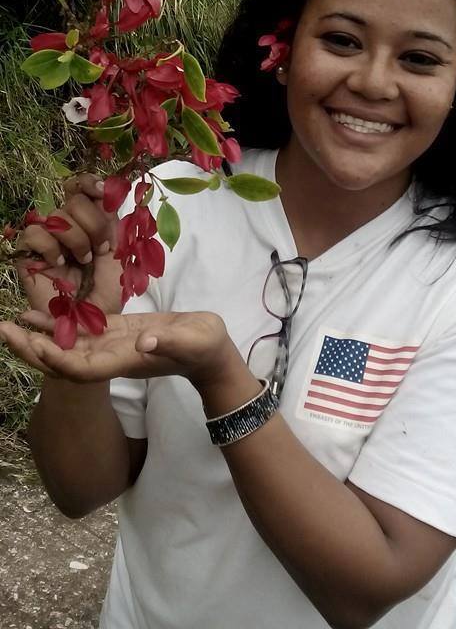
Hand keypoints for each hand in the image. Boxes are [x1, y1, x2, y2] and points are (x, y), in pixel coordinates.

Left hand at [0, 310, 235, 384]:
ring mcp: (110, 346)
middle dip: (33, 350)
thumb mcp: (193, 341)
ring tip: (11, 322)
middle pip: (63, 361)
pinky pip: (79, 331)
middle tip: (4, 331)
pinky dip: (58, 323)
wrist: (209, 350)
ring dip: (38, 337)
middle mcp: (110, 358)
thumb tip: (144, 343)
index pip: (82, 368)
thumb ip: (169, 343)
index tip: (36, 345)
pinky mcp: (114, 332)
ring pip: (66, 346)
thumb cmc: (204, 346)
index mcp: (125, 362)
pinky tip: (38, 312)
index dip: (58, 359)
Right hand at [16, 174, 121, 320]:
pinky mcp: (27, 254)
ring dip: (76, 239)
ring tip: (82, 262)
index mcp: (88, 219)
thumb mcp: (119, 249)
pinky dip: (51, 247)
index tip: (103, 192)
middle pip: (74, 199)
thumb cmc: (108, 290)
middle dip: (93, 224)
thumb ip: (112, 218)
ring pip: (56, 215)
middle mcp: (66, 225)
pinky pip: (34, 233)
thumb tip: (110, 188)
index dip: (90, 183)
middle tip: (100, 250)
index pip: (81, 186)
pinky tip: (59, 264)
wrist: (93, 320)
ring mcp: (46, 238)